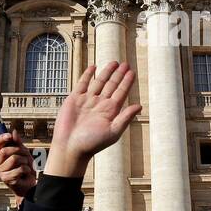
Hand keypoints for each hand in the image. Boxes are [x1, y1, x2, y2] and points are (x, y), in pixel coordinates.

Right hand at [0, 129, 36, 198]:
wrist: (29, 185)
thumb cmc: (25, 168)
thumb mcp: (24, 153)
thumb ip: (18, 143)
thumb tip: (13, 131)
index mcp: (0, 157)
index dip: (2, 138)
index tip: (10, 135)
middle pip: (5, 151)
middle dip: (19, 150)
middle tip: (26, 154)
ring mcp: (1, 172)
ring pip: (14, 159)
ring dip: (25, 161)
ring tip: (27, 166)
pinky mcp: (6, 179)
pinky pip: (19, 169)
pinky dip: (26, 169)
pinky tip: (26, 174)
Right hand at [45, 62, 141, 178]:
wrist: (70, 147)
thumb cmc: (92, 143)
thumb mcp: (113, 131)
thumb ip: (125, 118)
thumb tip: (140, 106)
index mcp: (110, 111)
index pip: (121, 92)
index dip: (126, 82)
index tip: (132, 72)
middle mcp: (100, 104)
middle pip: (112, 85)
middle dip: (118, 75)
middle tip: (126, 64)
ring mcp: (87, 101)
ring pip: (99, 82)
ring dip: (106, 72)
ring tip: (114, 63)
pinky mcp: (74, 99)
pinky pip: (82, 84)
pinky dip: (88, 75)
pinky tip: (93, 67)